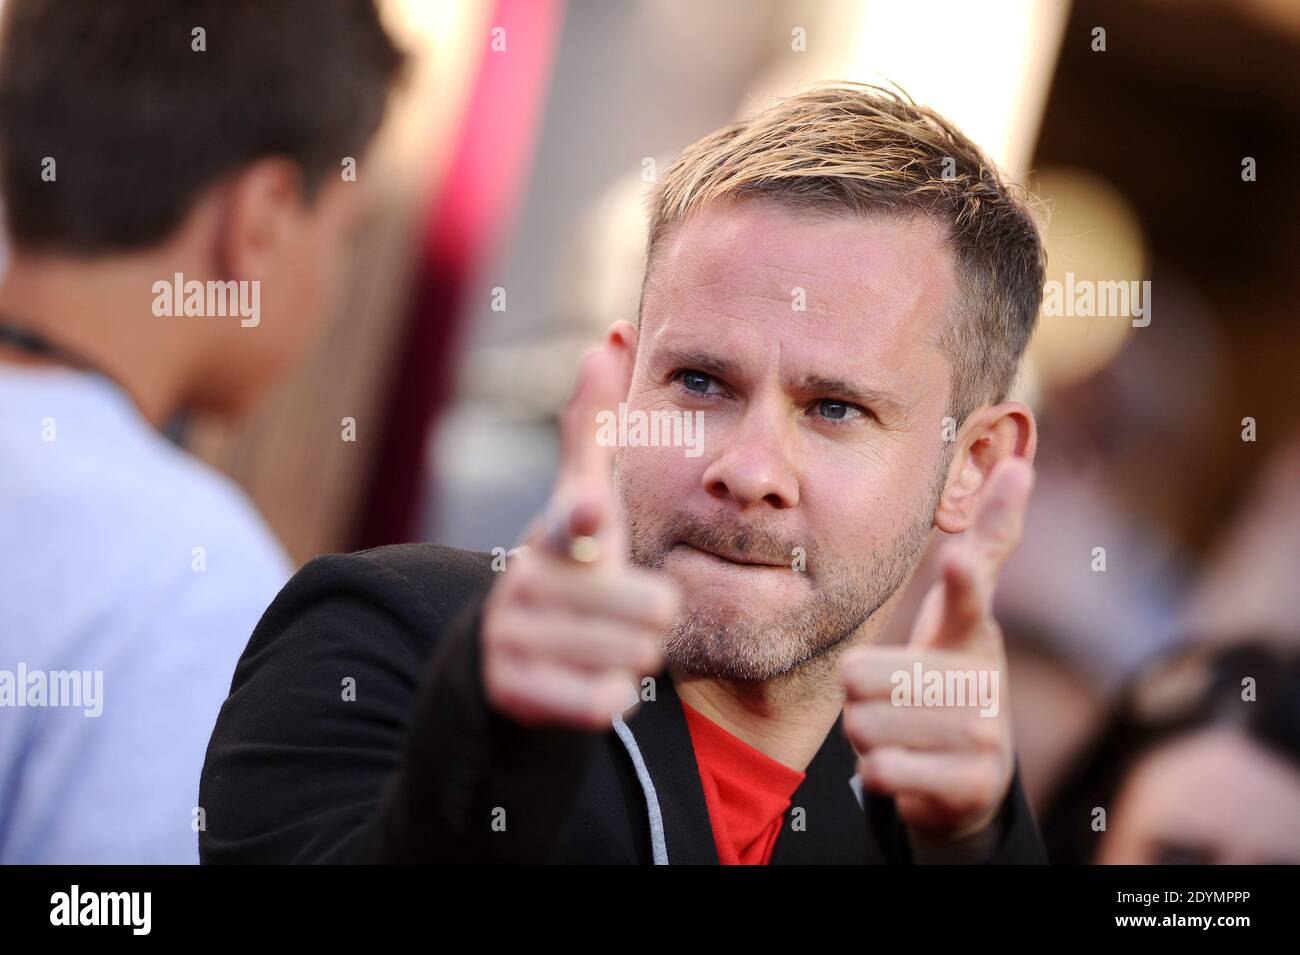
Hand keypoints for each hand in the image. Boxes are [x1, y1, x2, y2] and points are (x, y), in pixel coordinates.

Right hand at [482, 343, 681, 729]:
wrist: (507, 659)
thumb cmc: (569, 568)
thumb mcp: (585, 501)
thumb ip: (595, 426)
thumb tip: (612, 333)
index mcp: (554, 532)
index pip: (573, 523)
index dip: (584, 521)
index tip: (593, 516)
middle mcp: (524, 580)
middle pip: (650, 610)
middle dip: (650, 620)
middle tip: (620, 616)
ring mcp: (512, 637)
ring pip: (633, 658)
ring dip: (633, 657)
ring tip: (602, 644)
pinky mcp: (512, 692)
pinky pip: (604, 702)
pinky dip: (609, 697)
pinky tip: (589, 683)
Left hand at [840, 458, 1033, 840]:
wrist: (968, 781)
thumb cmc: (946, 681)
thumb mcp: (958, 616)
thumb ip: (984, 548)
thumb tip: (1023, 463)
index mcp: (971, 630)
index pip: (967, 594)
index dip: (960, 579)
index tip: (955, 557)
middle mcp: (986, 678)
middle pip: (860, 676)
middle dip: (861, 694)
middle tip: (895, 700)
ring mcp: (986, 733)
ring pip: (863, 724)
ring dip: (868, 735)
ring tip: (905, 733)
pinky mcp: (976, 783)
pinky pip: (881, 769)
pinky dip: (879, 772)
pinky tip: (908, 768)